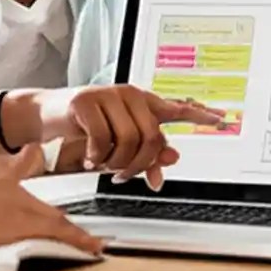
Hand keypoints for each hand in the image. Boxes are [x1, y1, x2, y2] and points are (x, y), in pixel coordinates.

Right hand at [37, 86, 225, 188]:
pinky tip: (88, 156)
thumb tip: (172, 161)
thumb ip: (146, 151)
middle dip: (137, 164)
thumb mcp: (120, 143)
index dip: (200, 115)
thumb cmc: (86, 128)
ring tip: (101, 163)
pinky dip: (96, 156)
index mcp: (142, 103)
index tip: (222, 119)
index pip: (177, 108)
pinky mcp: (86, 102)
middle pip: (152, 137)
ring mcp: (108, 95)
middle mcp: (130, 95)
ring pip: (128, 141)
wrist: (47, 116)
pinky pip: (102, 139)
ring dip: (114, 162)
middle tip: (121, 175)